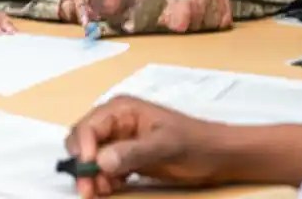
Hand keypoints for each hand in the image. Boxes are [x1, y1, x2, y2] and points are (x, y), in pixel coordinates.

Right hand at [65, 96, 223, 197]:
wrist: (219, 157)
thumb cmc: (195, 144)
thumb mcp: (165, 146)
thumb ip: (132, 152)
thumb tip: (100, 160)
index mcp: (122, 110)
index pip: (89, 126)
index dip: (84, 148)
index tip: (90, 170)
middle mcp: (116, 123)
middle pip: (84, 142)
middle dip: (83, 165)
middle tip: (87, 189)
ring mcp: (121, 141)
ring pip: (92, 159)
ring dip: (91, 176)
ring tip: (98, 193)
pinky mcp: (127, 159)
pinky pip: (105, 170)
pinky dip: (103, 181)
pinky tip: (109, 190)